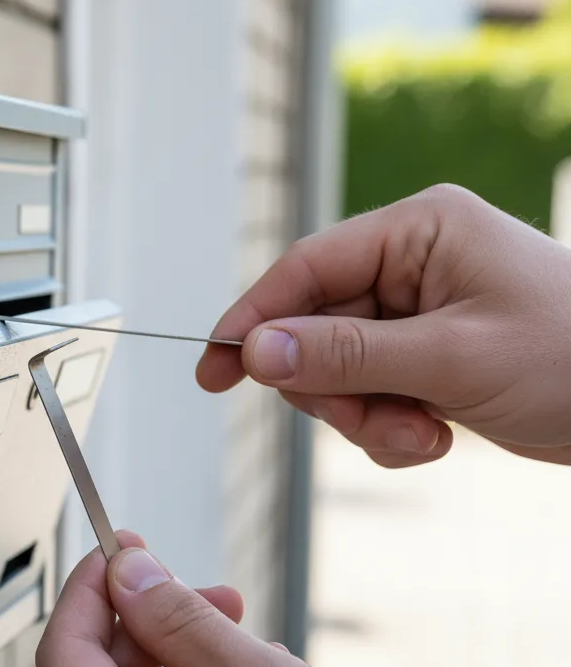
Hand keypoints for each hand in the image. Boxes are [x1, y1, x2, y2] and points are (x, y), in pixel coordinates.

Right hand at [196, 184, 570, 467]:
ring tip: (423, 434)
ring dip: (366, 417)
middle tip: (375, 422)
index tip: (213, 368)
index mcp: (419, 231)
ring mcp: (415, 313)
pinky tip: (435, 435)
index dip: (253, 318)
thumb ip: (346, 355)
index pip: (305, 268)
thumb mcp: (451, 357)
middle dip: (335, 389)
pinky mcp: (422, 356)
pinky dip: (389, 427)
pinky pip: (368, 395)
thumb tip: (256, 353)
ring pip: (336, 371)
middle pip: (313, 328)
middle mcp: (410, 264)